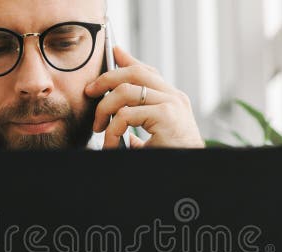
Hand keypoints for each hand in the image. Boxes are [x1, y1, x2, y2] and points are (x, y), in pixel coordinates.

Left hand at [85, 46, 204, 148]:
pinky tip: (111, 143)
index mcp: (173, 99)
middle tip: (89, 92)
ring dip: (104, 109)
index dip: (128, 60)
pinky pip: (126, 115)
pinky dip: (112, 130)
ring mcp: (171, 104)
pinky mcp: (165, 116)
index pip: (148, 72)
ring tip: (99, 128)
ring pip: (125, 92)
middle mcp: (174, 97)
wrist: (192, 169)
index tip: (113, 52)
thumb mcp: (154, 137)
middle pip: (135, 73)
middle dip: (106, 79)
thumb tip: (119, 127)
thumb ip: (139, 126)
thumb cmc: (173, 154)